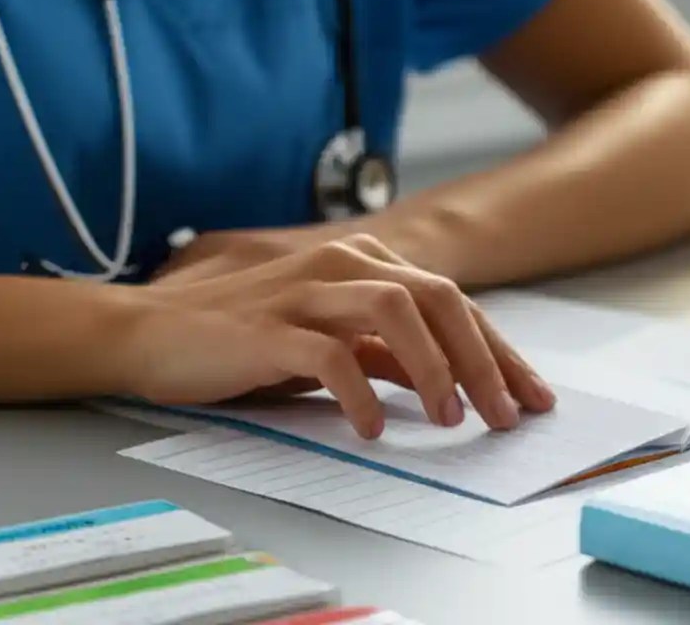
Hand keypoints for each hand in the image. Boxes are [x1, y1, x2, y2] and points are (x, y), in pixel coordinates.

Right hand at [126, 234, 555, 437]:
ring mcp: (307, 290)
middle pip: (439, 300)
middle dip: (484, 361)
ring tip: (450, 419)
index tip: (532, 397)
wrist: (156, 333)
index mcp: (368, 261)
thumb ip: (391, 352)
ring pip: (396, 311)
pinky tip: (374, 428)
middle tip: (506, 416)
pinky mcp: (268, 326)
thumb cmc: (252, 339)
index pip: (454, 303)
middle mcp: (346, 263)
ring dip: (434, 368)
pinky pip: (329, 354)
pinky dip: (360, 393)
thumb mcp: (337, 343)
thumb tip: (456, 382)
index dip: (500, 351)